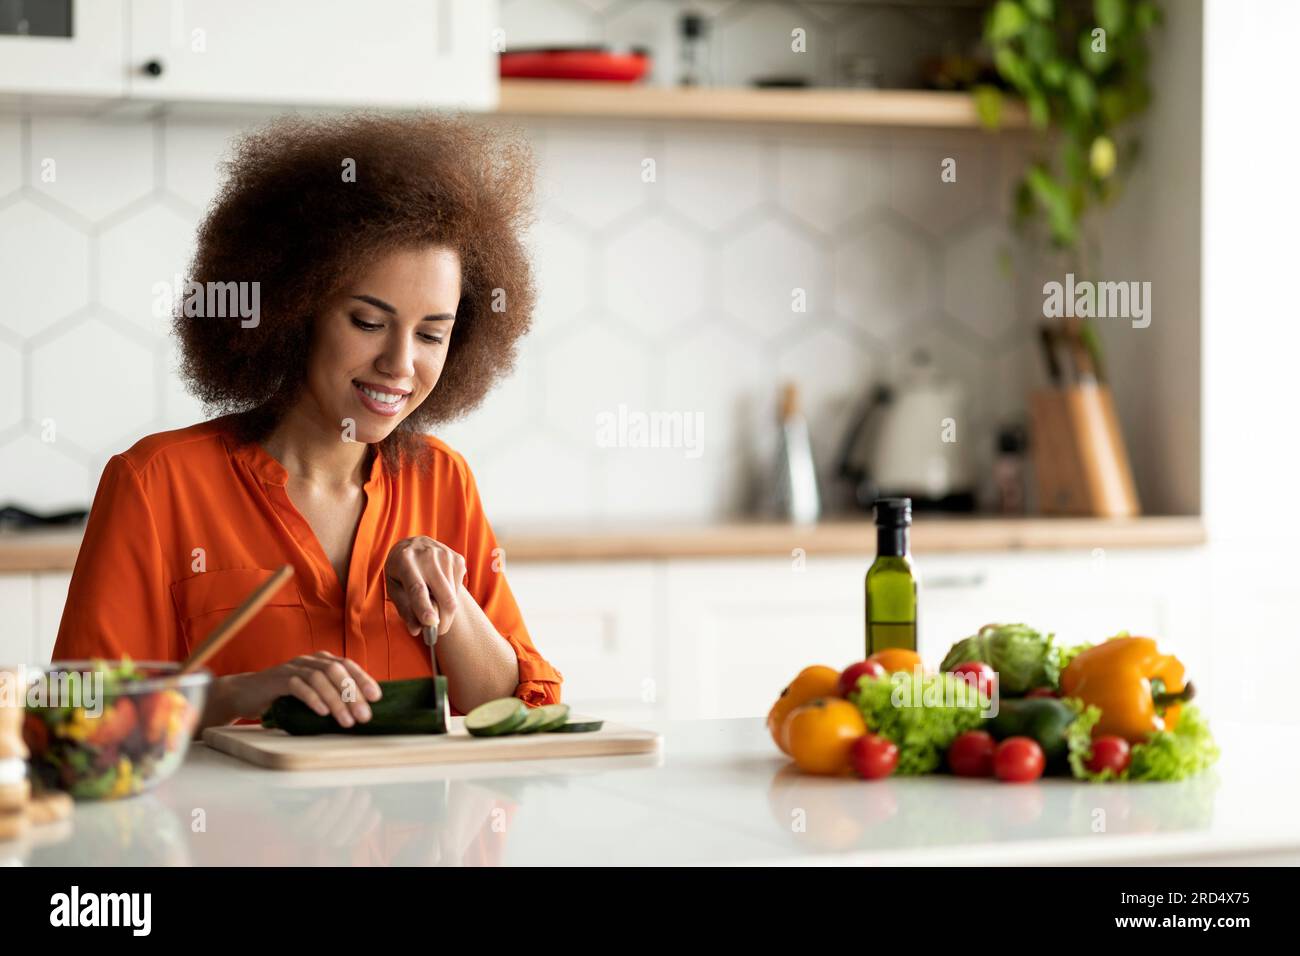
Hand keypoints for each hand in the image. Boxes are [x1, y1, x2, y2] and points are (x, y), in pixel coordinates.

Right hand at [214, 651, 382, 728]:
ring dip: (336, 701)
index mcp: (321, 660)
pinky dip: (313, 698)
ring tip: (345, 721)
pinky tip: (322, 712)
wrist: (246, 694)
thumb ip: (331, 695)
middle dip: (352, 694)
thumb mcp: (311, 693)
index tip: (376, 697)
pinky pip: (298, 685)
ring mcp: (293, 667)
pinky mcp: (277, 679)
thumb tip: (359, 710)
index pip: (347, 665)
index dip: (363, 679)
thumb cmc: (283, 696)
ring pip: (320, 678)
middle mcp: (309, 660)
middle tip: (363, 716)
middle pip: (337, 671)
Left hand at [384, 536, 467, 637]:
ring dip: (445, 608)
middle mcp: (427, 555)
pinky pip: (458, 589)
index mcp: (405, 561)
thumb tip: (416, 631)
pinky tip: (439, 587)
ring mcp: (445, 555)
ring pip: (453, 596)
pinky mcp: (458, 559)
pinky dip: (450, 595)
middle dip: (443, 620)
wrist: (414, 545)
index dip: (424, 608)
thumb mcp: (394, 589)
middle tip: (437, 631)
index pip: (417, 588)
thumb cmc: (401, 571)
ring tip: (432, 601)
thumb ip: (405, 610)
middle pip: (443, 596)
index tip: (431, 624)